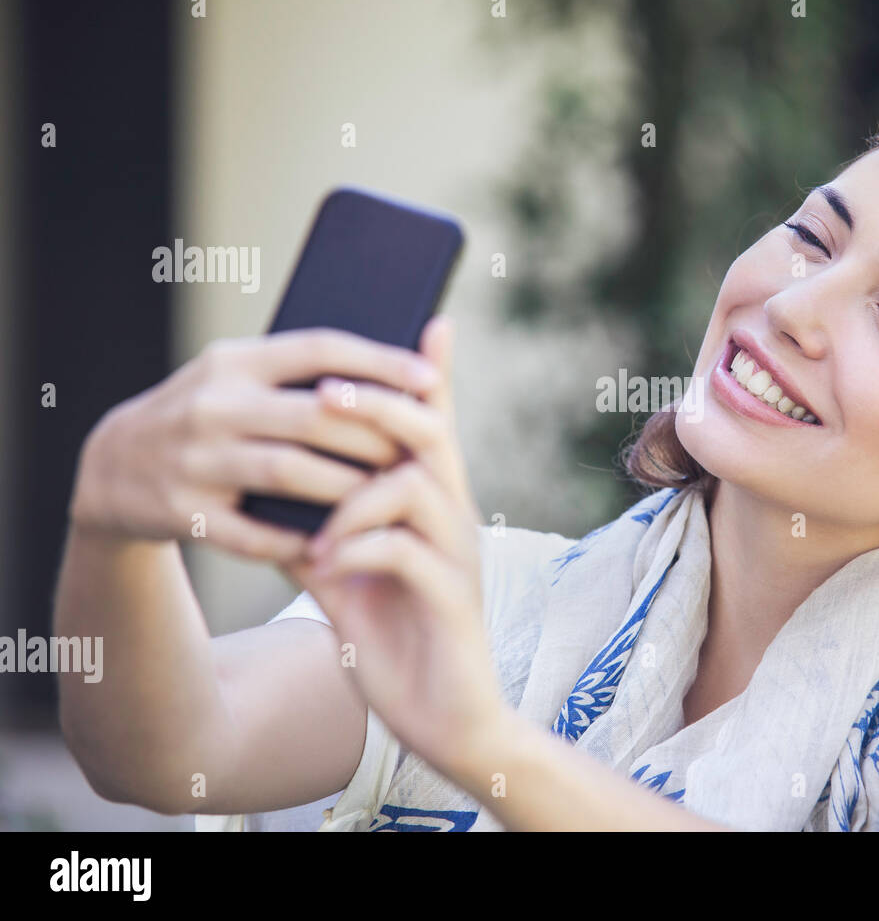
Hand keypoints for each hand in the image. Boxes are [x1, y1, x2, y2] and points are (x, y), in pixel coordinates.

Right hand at [68, 327, 436, 559]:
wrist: (111, 467)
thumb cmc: (207, 417)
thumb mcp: (237, 378)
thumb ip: (300, 373)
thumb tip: (393, 367)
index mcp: (233, 363)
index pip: (317, 350)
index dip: (379, 362)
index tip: (430, 377)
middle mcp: (211, 406)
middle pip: (312, 416)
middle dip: (374, 435)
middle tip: (422, 450)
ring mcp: (194, 461)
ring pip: (289, 472)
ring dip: (347, 487)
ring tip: (391, 496)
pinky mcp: (183, 512)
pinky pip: (254, 533)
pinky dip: (299, 540)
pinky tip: (340, 543)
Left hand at [281, 316, 509, 781]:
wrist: (442, 716)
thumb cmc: (395, 639)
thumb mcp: (346, 575)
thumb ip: (318, 527)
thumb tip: (267, 488)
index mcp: (431, 504)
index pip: (434, 422)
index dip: (431, 371)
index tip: (428, 316)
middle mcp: (453, 518)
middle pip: (429, 434)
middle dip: (379, 405)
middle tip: (329, 392)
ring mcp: (457, 556)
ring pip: (418, 485)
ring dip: (355, 490)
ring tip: (311, 511)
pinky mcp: (451, 598)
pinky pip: (404, 551)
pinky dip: (355, 549)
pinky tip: (320, 565)